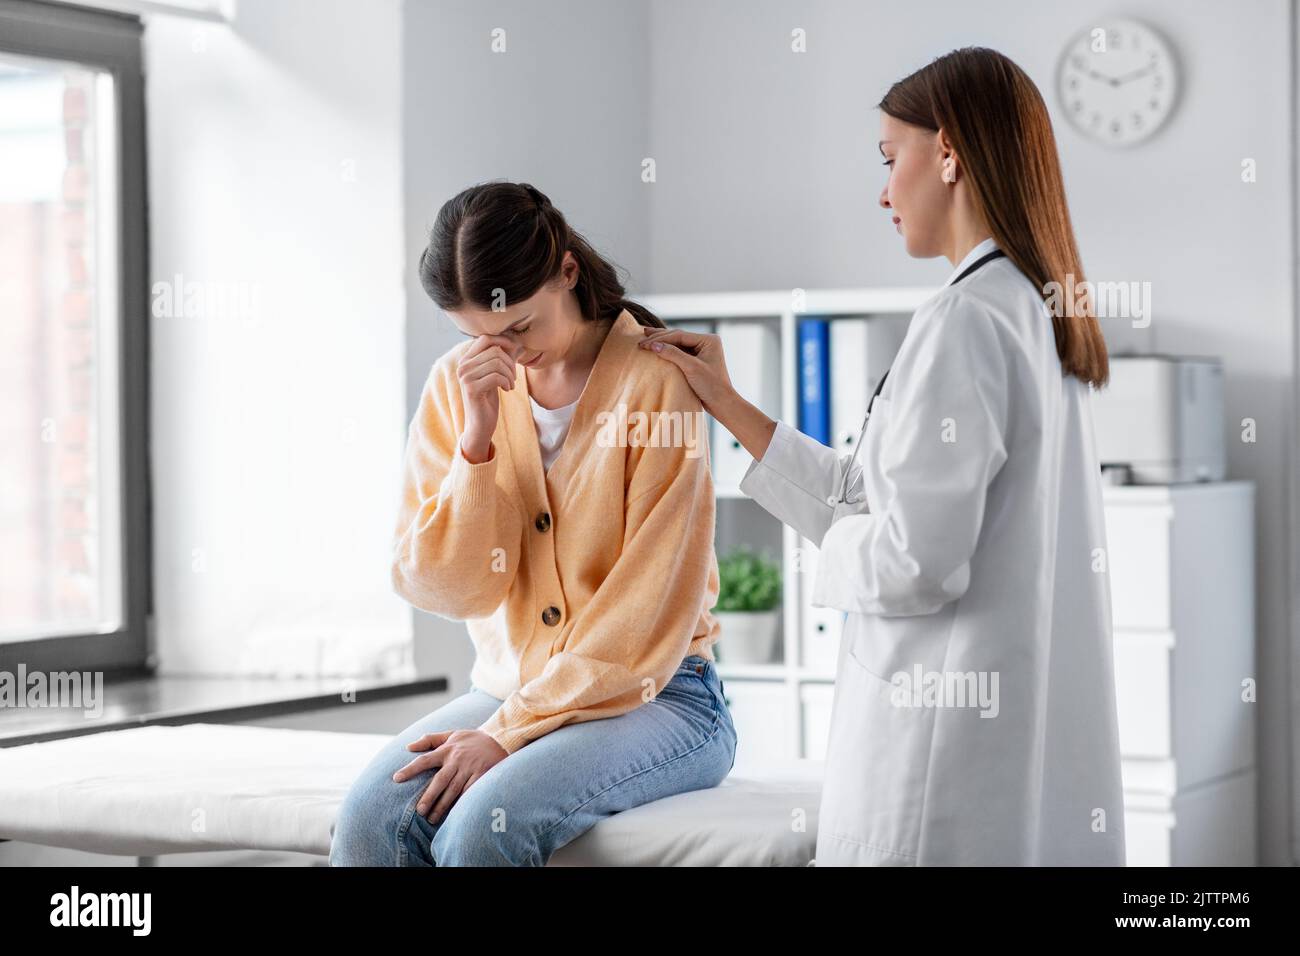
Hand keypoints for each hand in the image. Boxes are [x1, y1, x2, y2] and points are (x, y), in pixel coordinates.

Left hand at [391, 729, 508, 824]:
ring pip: (453, 790)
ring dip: (442, 806)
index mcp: (447, 749)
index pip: (425, 760)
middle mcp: (457, 759)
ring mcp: (470, 768)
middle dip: (428, 797)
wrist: (500, 738)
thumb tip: (408, 746)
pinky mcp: (482, 775)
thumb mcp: (452, 734)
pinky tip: (454, 814)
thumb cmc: (472, 739)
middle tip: (419, 811)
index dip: (410, 769)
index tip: (396, 778)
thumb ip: (430, 739)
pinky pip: (469, 792)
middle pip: (439, 781)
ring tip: (432, 818)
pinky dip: (461, 803)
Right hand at [456, 333, 520, 460]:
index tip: (515, 354)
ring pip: (497, 362)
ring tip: (511, 384)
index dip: (503, 341)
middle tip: (514, 377)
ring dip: (510, 374)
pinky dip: (507, 382)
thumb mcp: (496, 375)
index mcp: (466, 360)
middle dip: (510, 362)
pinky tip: (507, 390)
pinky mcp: (471, 389)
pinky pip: (496, 376)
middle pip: (494, 350)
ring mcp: (465, 377)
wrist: (480, 425)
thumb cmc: (488, 400)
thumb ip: (503, 359)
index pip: (485, 338)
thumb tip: (518, 342)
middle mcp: (462, 366)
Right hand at [636, 326, 734, 415]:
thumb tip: (653, 345)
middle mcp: (706, 342)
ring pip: (677, 343)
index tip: (644, 344)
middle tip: (641, 336)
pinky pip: (679, 351)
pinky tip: (656, 347)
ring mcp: (701, 350)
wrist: (722, 404)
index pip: (679, 335)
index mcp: (708, 340)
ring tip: (646, 336)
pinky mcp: (697, 360)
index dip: (660, 339)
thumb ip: (673, 354)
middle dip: (659, 336)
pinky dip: (666, 350)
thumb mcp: (691, 368)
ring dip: (661, 341)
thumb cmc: (711, 386)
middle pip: (678, 336)